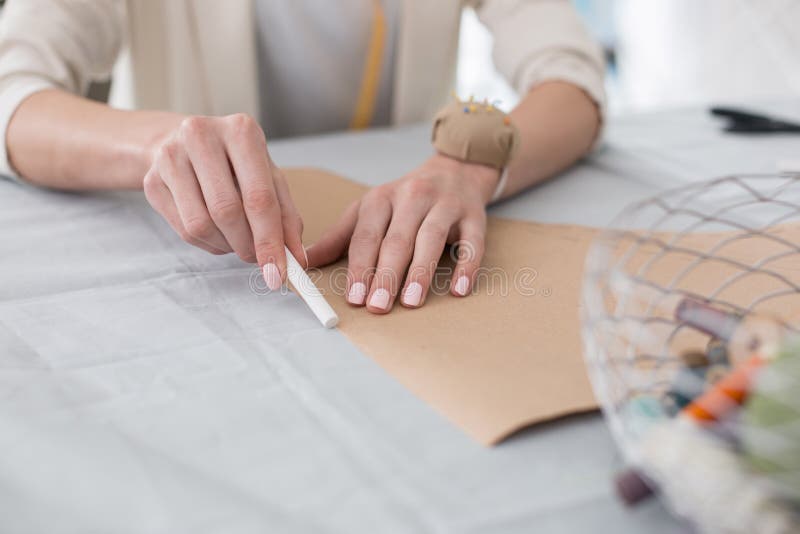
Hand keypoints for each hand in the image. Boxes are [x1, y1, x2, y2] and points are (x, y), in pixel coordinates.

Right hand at [142, 113, 304, 289]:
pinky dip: (208, 243)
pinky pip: (183, 231)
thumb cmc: (235, 163)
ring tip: (237, 239)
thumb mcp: (269, 178)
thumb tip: (295, 258)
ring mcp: (170, 157)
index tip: (278, 272)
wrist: (184, 144)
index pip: (258, 197)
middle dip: (247, 246)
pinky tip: (217, 232)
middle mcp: (201, 136)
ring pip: (201, 225)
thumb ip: (286, 217)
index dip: (269, 240)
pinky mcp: (151, 181)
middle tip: (258, 258)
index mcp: (240, 131)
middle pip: (226, 212)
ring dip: (226, 246)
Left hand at [307, 154, 499, 312]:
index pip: (367, 236)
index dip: (360, 268)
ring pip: (431, 239)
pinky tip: (458, 289)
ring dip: (420, 272)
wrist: (454, 171)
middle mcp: (412, 197)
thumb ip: (339, 239)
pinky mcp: (474, 215)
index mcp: (381, 198)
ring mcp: (445, 205)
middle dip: (386, 275)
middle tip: (378, 306)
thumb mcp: (368, 211)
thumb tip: (303, 263)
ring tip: (411, 302)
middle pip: (397, 240)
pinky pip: (472, 243)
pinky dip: (466, 267)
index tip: (355, 298)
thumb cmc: (405, 200)